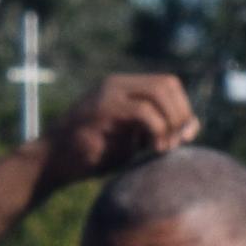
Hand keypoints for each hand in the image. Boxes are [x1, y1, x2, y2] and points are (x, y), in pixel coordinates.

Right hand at [38, 70, 197, 188]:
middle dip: (181, 114)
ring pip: (158, 94)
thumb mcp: (133, 139)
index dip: (183, 108)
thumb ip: (159, 129)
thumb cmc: (95, 153)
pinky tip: (153, 149)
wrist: (53, 161)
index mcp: (123, 88)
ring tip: (162, 147)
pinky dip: (158, 131)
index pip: (168, 84)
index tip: (184, 135)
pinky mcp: (102, 111)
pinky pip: (144, 112)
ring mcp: (107, 95)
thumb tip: (191, 127)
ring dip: (170, 122)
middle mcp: (115, 85)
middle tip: (177, 142)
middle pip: (167, 84)